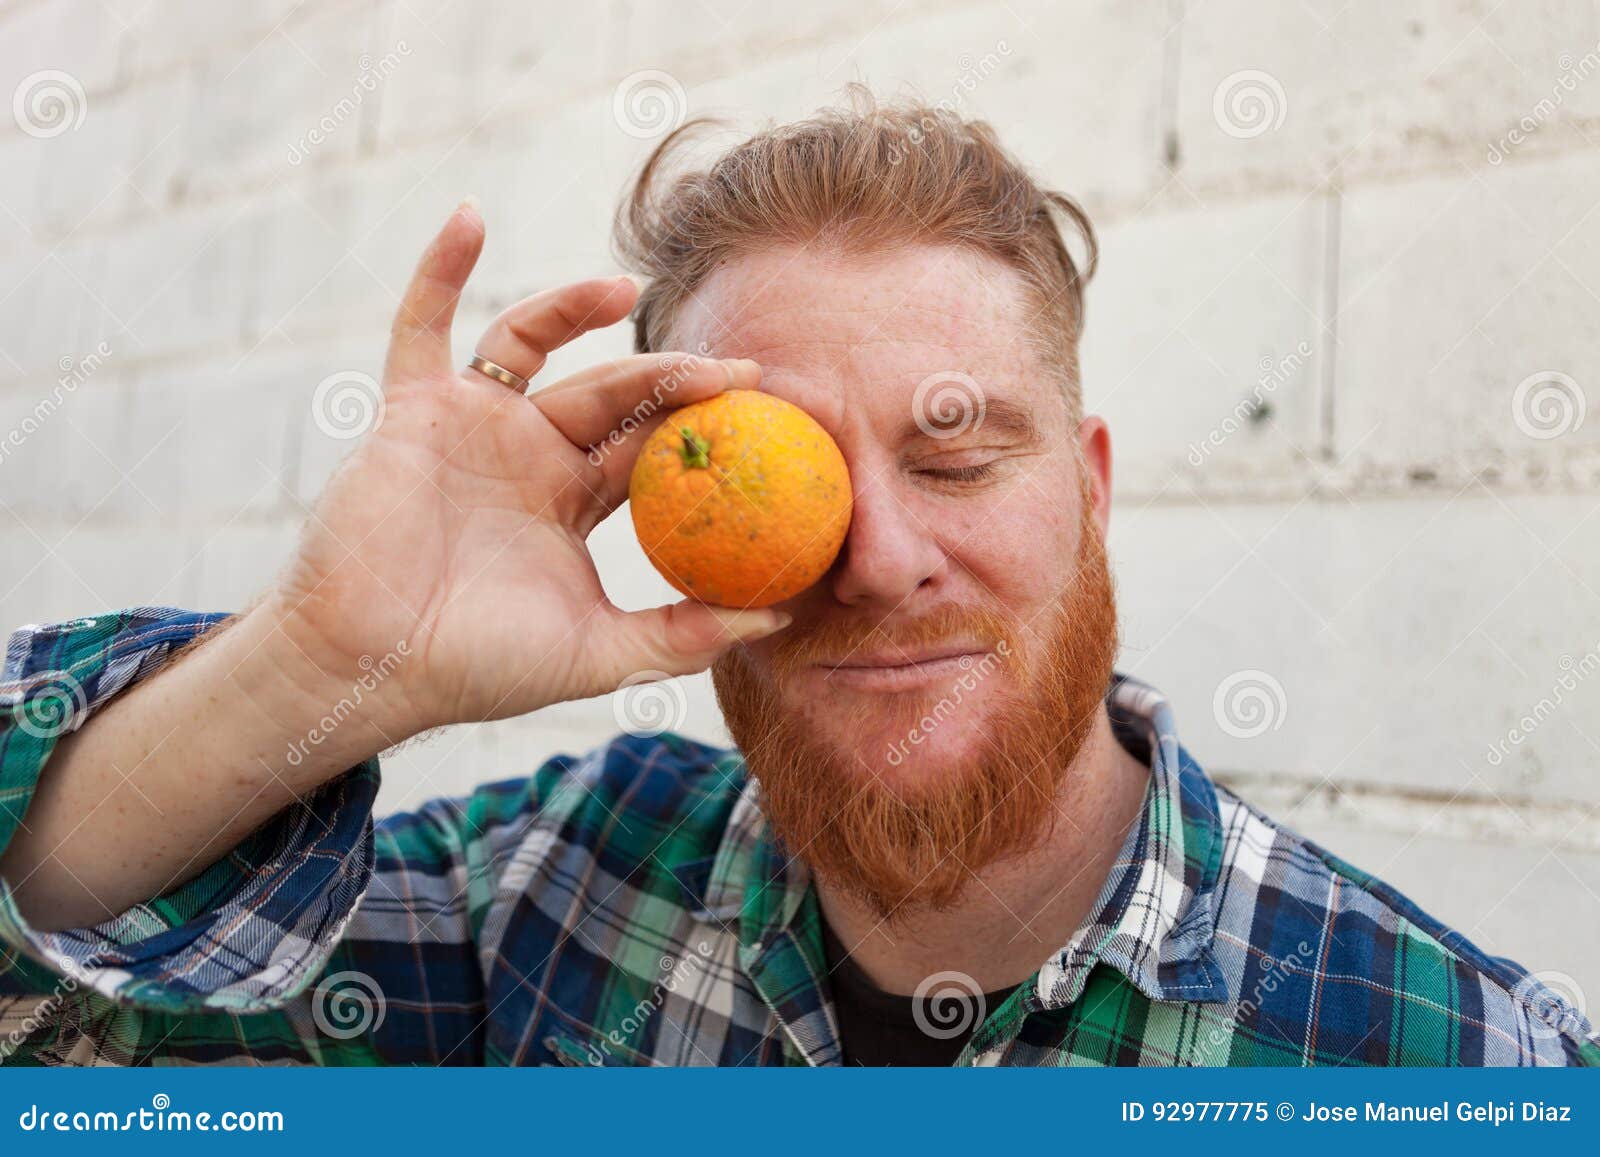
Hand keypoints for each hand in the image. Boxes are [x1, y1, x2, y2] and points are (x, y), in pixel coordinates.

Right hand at [268, 199, 788, 736]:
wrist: (371, 668)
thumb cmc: (477, 667)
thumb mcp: (599, 654)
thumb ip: (683, 635)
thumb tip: (778, 622)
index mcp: (572, 503)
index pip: (649, 448)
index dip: (705, 426)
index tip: (770, 412)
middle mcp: (528, 456)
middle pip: (611, 393)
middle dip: (672, 376)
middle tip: (738, 369)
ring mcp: (471, 427)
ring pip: (532, 343)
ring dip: (575, 307)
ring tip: (628, 289)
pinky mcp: (413, 410)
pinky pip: (422, 324)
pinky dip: (441, 270)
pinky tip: (470, 217)